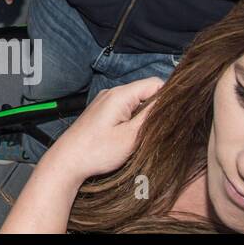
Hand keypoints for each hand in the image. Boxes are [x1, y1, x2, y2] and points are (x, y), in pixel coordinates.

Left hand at [45, 77, 162, 179]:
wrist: (68, 161)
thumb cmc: (97, 151)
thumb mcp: (131, 136)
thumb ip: (151, 117)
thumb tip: (171, 102)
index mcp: (120, 95)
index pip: (155, 84)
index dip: (169, 98)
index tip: (175, 116)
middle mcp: (112, 93)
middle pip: (146, 92)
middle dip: (157, 109)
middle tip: (160, 130)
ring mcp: (105, 102)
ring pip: (136, 102)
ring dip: (144, 116)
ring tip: (144, 135)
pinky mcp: (102, 112)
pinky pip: (125, 109)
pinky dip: (133, 120)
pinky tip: (132, 135)